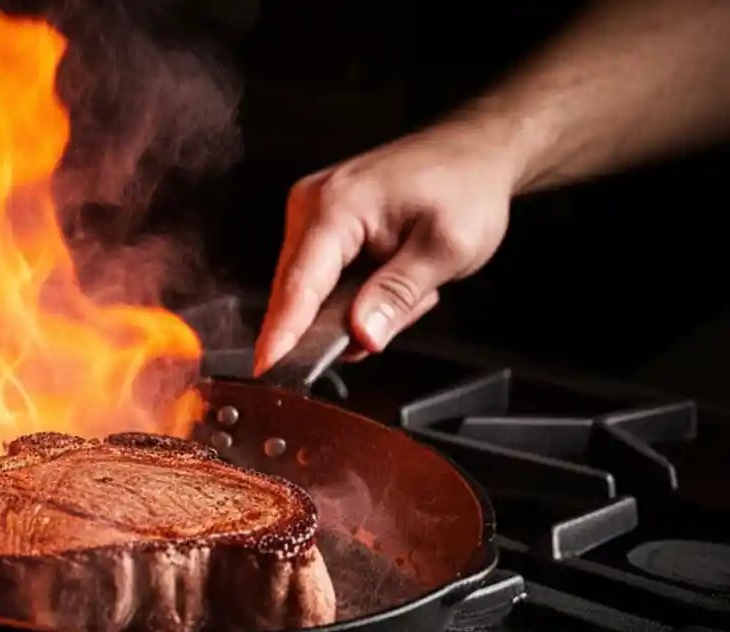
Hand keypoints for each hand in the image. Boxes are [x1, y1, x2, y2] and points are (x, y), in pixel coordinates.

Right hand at [254, 119, 520, 373]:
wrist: (473, 153)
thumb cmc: (465, 188)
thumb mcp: (446, 250)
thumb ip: (398, 295)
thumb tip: (361, 336)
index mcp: (337, 207)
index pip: (300, 285)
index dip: (282, 334)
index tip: (266, 370)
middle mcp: (311, 205)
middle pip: (299, 293)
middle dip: (344, 320)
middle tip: (410, 302)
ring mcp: (310, 212)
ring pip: (311, 293)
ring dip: (357, 305)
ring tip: (410, 279)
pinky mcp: (317, 224)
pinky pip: (321, 280)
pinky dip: (355, 292)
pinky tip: (392, 274)